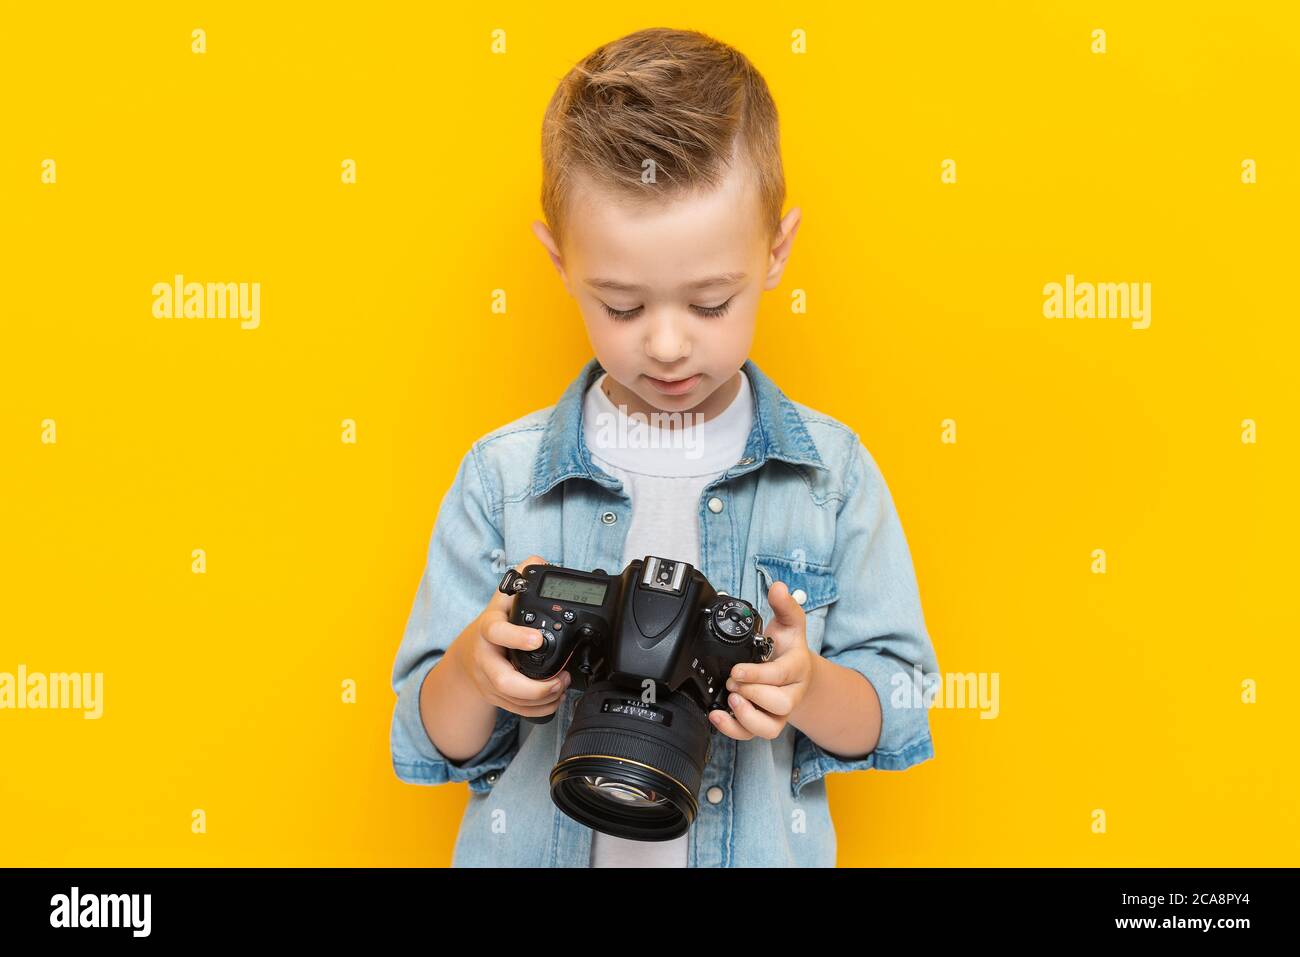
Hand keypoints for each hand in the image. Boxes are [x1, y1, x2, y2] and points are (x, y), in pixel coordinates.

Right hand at [453, 554, 571, 717]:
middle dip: (534, 686)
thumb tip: (538, 561)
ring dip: (542, 699)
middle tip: (560, 679)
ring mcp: (489, 682)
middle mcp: (485, 658)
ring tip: (562, 686)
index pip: (496, 632)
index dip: (516, 637)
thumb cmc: (491, 626)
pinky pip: (517, 711)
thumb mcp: (501, 599)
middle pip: (502, 681)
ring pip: (512, 700)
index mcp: (487, 630)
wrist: (467, 657)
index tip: (538, 638)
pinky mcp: (497, 698)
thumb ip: (520, 578)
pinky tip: (555, 699)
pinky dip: (539, 710)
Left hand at [708, 580, 814, 740]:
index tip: (736, 671)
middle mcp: (792, 693)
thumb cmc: (789, 649)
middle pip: (779, 703)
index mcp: (798, 667)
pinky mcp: (767, 723)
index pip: (782, 674)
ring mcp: (780, 712)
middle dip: (751, 693)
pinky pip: (753, 736)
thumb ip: (784, 605)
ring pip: (769, 728)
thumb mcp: (789, 624)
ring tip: (731, 699)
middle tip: (732, 681)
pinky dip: (734, 730)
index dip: (758, 675)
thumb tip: (777, 587)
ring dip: (746, 717)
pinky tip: (718, 715)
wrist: (798, 676)